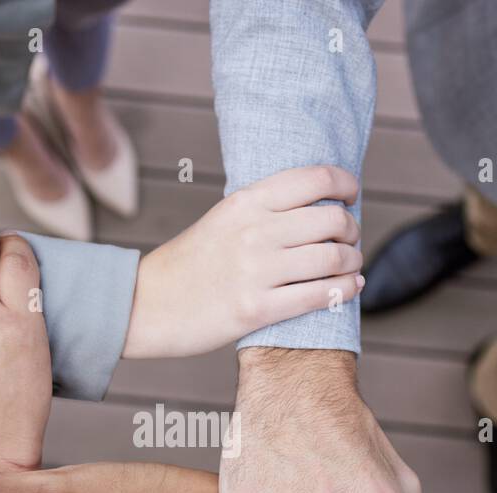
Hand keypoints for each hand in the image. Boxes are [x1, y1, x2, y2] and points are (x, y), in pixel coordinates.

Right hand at [122, 166, 364, 358]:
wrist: (145, 305)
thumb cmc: (188, 265)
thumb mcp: (222, 221)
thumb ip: (262, 211)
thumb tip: (313, 207)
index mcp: (245, 202)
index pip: (315, 179)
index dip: (345, 184)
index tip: (350, 196)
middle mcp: (254, 231)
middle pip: (332, 219)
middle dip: (351, 229)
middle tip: (349, 239)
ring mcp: (256, 270)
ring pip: (332, 258)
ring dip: (351, 261)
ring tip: (350, 265)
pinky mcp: (256, 308)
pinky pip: (319, 295)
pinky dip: (345, 290)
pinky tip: (350, 287)